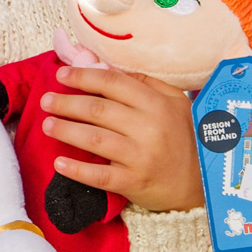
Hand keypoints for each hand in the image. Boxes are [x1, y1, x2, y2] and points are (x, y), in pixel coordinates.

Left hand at [40, 64, 202, 213]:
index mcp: (156, 104)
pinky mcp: (136, 183)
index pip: (112, 84)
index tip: (61, 75)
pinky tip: (59, 163)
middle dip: (67, 103)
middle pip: (98, 110)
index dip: (83, 77)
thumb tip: (108, 68)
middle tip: (46, 100)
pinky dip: (78, 170)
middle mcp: (148, 128)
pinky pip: (101, 176)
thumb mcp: (175, 102)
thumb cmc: (185, 136)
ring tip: (46, 124)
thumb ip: (145, 83)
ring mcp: (142, 157)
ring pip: (95, 139)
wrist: (205, 182)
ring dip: (66, 130)